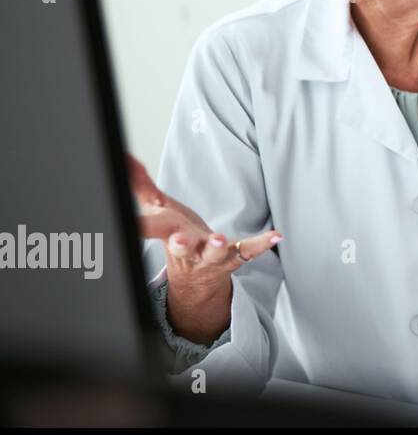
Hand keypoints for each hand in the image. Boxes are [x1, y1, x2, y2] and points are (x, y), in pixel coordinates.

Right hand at [128, 154, 280, 343]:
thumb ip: (141, 185)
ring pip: (213, 254)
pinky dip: (262, 244)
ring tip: (221, 240)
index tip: (129, 225)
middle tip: (178, 240)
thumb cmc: (177, 234)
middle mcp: (188, 249)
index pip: (150, 229)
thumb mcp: (158, 211)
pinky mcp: (234, 257)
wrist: (195, 277)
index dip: (139, 226)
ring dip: (217, 247)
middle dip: (180, 244)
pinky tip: (276, 236)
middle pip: (182, 248)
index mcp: (168, 234)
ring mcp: (212, 256)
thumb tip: (124, 157)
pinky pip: (249, 250)